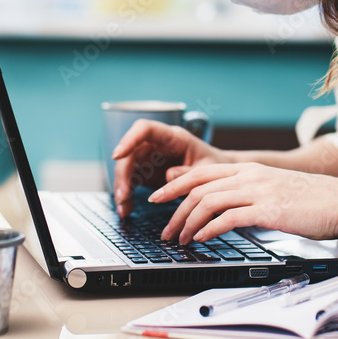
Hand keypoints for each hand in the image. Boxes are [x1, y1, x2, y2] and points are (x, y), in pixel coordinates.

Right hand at [111, 119, 231, 216]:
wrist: (219, 177)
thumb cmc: (215, 168)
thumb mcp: (207, 170)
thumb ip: (189, 172)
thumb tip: (168, 176)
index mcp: (173, 137)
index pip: (145, 129)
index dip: (129, 139)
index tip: (118, 155)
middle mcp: (158, 145)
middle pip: (131, 152)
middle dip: (123, 173)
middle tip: (122, 196)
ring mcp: (151, 158)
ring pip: (127, 168)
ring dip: (122, 187)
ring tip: (123, 209)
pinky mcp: (147, 173)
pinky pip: (131, 181)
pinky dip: (127, 196)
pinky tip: (126, 210)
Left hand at [148, 162, 337, 243]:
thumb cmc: (311, 201)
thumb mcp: (273, 189)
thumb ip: (247, 192)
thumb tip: (223, 207)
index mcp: (249, 169)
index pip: (202, 172)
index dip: (175, 184)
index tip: (158, 197)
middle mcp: (250, 176)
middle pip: (198, 186)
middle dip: (173, 208)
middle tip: (163, 228)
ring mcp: (258, 191)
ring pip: (208, 201)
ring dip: (187, 222)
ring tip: (179, 239)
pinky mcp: (267, 210)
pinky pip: (228, 217)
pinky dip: (209, 229)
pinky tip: (201, 239)